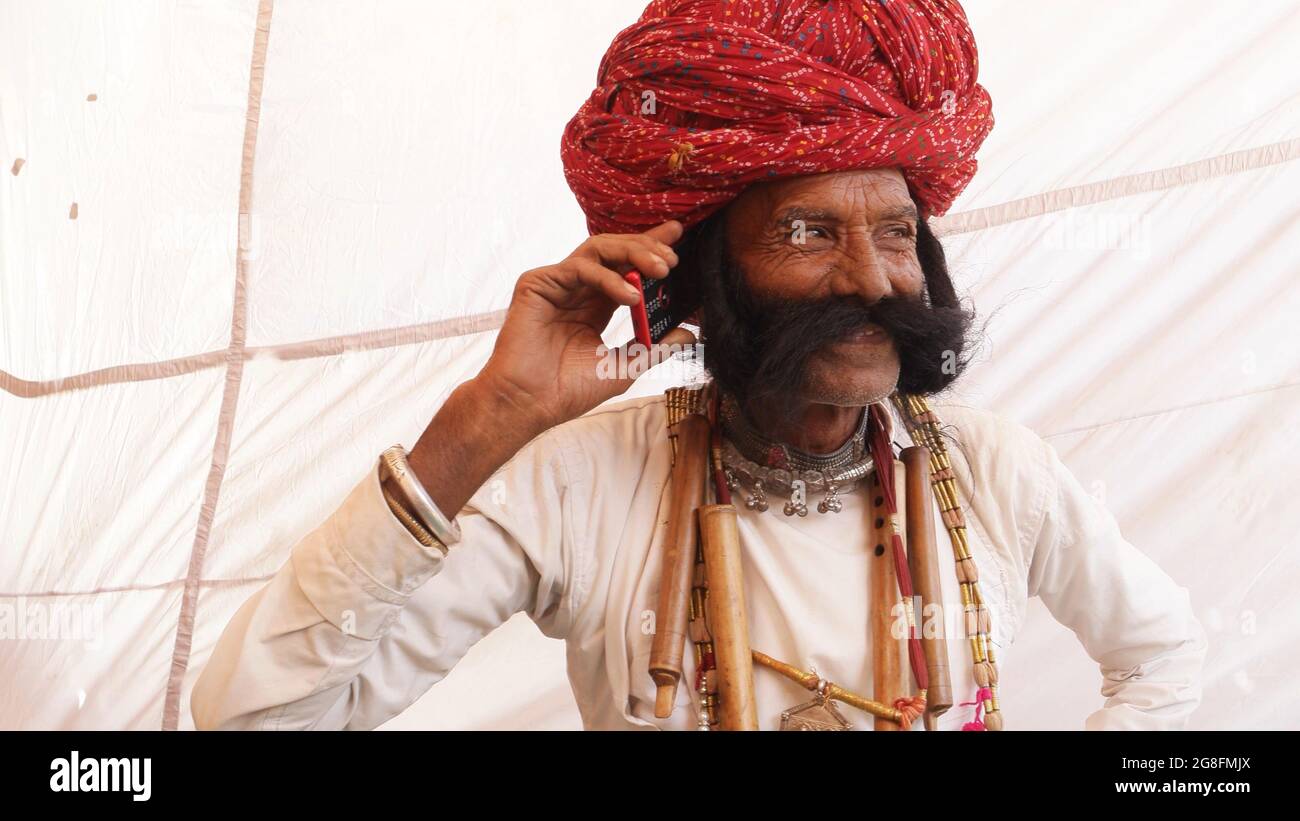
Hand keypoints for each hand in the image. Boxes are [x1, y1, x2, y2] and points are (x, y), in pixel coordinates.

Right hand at [477, 220, 695, 433]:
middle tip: (674, 258)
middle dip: (648, 247)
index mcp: (595, 304)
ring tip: (662, 270)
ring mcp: (557, 284)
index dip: (651, 248)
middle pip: (616, 251)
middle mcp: (577, 289)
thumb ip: (654, 347)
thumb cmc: (567, 390)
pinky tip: (632, 296)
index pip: (627, 267)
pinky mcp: (537, 284)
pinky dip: (608, 278)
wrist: (529, 405)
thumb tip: (689, 334)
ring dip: (634, 254)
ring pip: (598, 249)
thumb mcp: (624, 366)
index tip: (679, 237)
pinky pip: (579, 268)